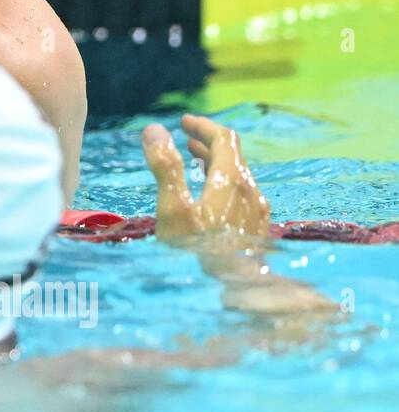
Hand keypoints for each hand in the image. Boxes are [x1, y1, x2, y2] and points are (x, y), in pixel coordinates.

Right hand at [141, 114, 270, 242]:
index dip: (203, 126)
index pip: (223, 138)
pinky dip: (223, 182)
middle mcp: (250, 190)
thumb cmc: (199, 250)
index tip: (183, 122)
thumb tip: (155, 130)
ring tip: (195, 162)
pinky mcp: (257, 228)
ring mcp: (256, 210)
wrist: (236, 289)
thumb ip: (165, 167)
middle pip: (232, 155)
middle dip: (207, 143)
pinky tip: (210, 198)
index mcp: (231, 179)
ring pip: (237, 175)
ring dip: (214, 163)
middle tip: (185, 139)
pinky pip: (241, 194)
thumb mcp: (173, 207)